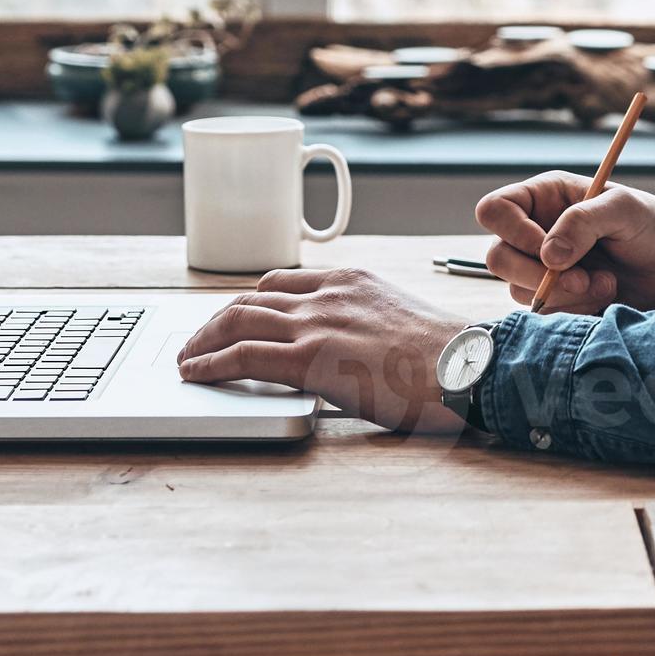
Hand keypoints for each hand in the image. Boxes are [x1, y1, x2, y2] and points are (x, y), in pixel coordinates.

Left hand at [176, 267, 477, 435]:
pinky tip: (196, 374)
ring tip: (187, 359)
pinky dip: (211, 363)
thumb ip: (366, 326)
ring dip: (203, 340)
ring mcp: (317, 323)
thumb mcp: (402, 322)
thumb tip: (350, 352)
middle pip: (252, 298)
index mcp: (351, 280)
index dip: (250, 302)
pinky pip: (242, 356)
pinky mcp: (310, 358)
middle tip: (198, 338)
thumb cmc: (448, 359)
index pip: (283, 283)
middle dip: (218, 319)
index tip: (234, 316)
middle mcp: (328, 293)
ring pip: (237, 320)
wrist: (467, 367)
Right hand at [473, 174, 654, 312]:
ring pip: (518, 289)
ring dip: (564, 295)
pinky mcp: (556, 297)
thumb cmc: (651, 223)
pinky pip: (543, 311)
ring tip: (606, 284)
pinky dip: (573, 310)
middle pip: (498, 257)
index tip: (549, 251)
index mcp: (543, 198)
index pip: (495, 211)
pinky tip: (603, 296)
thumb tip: (548, 256)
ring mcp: (542, 267)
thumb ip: (583, 222)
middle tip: (582, 279)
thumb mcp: (623, 209)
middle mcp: (534, 231)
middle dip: (537, 276)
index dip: (512, 232)